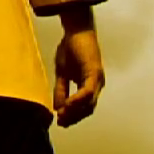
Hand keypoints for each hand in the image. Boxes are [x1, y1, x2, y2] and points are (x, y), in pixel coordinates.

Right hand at [53, 7, 105, 127]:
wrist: (76, 30)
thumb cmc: (70, 48)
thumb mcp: (62, 73)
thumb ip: (61, 90)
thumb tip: (56, 108)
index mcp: (89, 85)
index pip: (84, 107)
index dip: (72, 116)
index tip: (59, 121)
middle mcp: (97, 85)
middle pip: (88, 109)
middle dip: (74, 118)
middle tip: (60, 123)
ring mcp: (98, 80)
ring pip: (90, 104)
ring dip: (76, 112)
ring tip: (62, 116)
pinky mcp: (95, 73)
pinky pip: (88, 92)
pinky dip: (78, 100)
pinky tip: (68, 105)